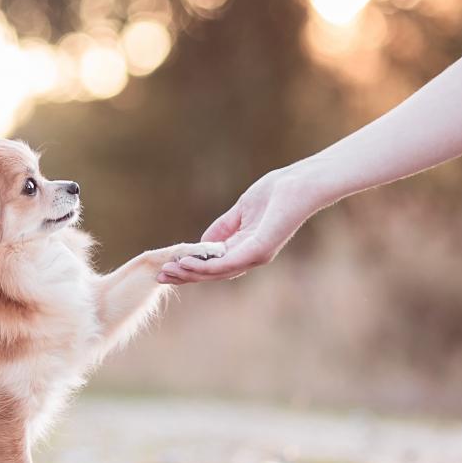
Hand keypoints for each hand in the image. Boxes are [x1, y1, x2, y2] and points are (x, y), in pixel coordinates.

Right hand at [157, 169, 319, 283]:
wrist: (301, 184)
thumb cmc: (277, 192)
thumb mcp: (241, 210)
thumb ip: (222, 228)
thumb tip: (200, 243)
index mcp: (246, 248)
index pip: (213, 264)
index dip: (189, 267)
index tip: (167, 266)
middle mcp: (250, 257)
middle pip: (212, 273)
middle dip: (185, 276)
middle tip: (160, 277)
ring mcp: (255, 255)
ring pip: (216, 272)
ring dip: (190, 273)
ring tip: (168, 271)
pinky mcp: (258, 250)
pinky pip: (227, 263)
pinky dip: (205, 265)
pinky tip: (187, 263)